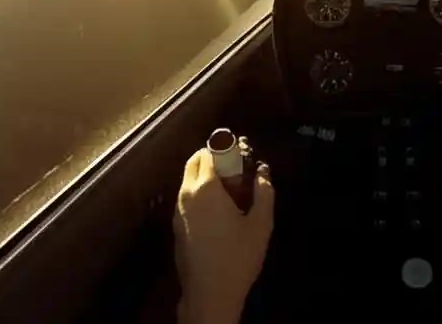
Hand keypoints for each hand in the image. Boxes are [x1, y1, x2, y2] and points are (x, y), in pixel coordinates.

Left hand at [173, 146, 274, 323]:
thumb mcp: (261, 224)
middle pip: (194, 162)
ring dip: (206, 176)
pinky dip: (200, 193)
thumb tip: (264, 171)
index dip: (226, 148)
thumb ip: (265, 192)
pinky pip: (187, 198)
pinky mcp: (176, 227)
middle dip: (213, 158)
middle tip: (237, 168)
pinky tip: (220, 210)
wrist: (209, 294)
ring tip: (232, 189)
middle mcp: (186, 195)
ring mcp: (178, 211)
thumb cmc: (238, 257)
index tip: (243, 153)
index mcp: (205, 188)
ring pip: (188, 180)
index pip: (208, 152)